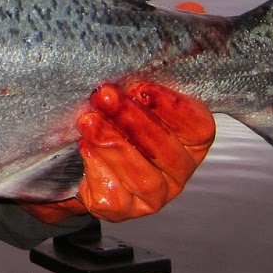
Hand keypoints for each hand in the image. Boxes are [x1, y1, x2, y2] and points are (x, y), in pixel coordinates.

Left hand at [26, 76, 215, 224]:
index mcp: (190, 140)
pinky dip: (98, 169)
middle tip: (105, 96)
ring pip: (143, 177)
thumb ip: (137, 90)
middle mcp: (178, 171)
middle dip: (133, 121)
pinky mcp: (124, 210)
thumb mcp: (129, 100)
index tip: (142, 88)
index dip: (172, 108)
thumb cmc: (112, 122)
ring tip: (88, 121)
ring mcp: (154, 196)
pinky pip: (115, 196)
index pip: (198, 126)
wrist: (75, 158)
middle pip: (167, 151)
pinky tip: (86, 149)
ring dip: (113, 144)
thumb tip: (126, 62)